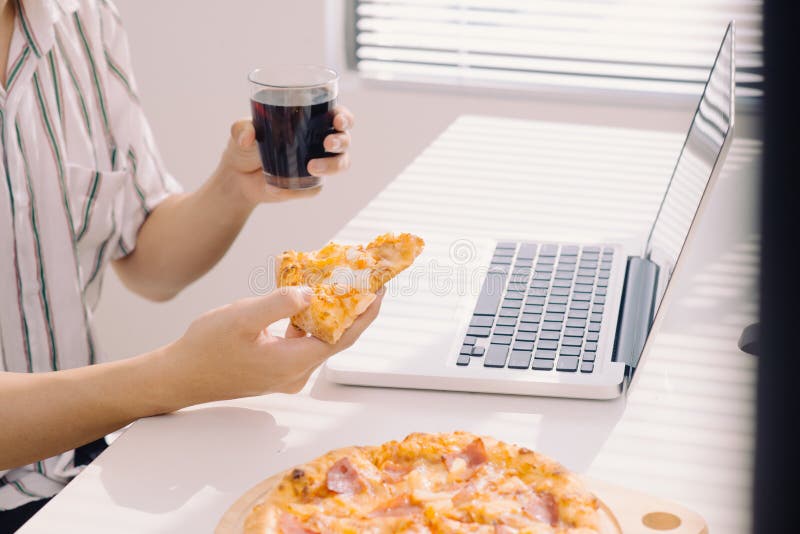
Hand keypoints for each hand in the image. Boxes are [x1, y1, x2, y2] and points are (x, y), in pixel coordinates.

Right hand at [163, 286, 381, 403]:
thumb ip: (279, 303)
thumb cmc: (206, 349)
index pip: (344, 337)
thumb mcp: (242, 318)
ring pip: (320, 337)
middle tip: (364, 279)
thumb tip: (311, 293)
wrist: (179, 375)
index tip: (381, 288)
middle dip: (353, 308)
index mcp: (295, 363)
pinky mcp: (277, 367)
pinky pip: (303, 340)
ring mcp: (287, 372)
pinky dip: (309, 319)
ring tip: (338, 282)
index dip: (366, 312)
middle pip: (336, 337)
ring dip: (330, 312)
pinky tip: (306, 298)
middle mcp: (297, 372)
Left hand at [218, 107, 354, 204]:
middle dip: (341, 141)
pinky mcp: (309, 186)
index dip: (344, 117)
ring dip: (333, 165)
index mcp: (311, 122)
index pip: (337, 116)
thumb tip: (248, 137)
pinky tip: (277, 188)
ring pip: (340, 164)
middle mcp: (319, 142)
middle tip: (327, 143)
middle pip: (345, 140)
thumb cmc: (245, 147)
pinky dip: (299, 189)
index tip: (337, 119)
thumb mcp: (239, 132)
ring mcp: (318, 165)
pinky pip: (314, 188)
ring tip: (312, 167)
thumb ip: (241, 129)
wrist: (237, 178)